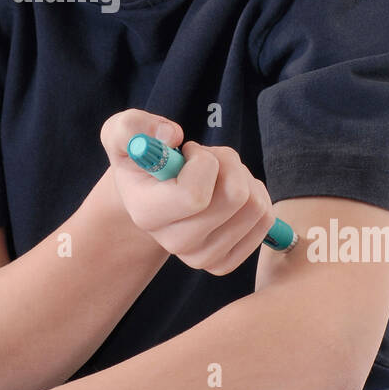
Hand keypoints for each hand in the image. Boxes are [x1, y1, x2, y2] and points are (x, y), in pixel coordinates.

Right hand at [99, 109, 275, 275]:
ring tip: (217, 174)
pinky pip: (265, 221)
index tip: (189, 151)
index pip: (194, 195)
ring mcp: (201, 258)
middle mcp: (174, 244)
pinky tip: (229, 192)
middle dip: (228, 162)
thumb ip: (132, 127)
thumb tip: (171, 137)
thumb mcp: (123, 132)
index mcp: (146, 214)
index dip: (204, 162)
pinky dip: (256, 195)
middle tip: (208, 159)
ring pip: (255, 206)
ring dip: (243, 177)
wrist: (149, 194)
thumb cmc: (143, 159)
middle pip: (235, 197)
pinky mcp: (225, 262)